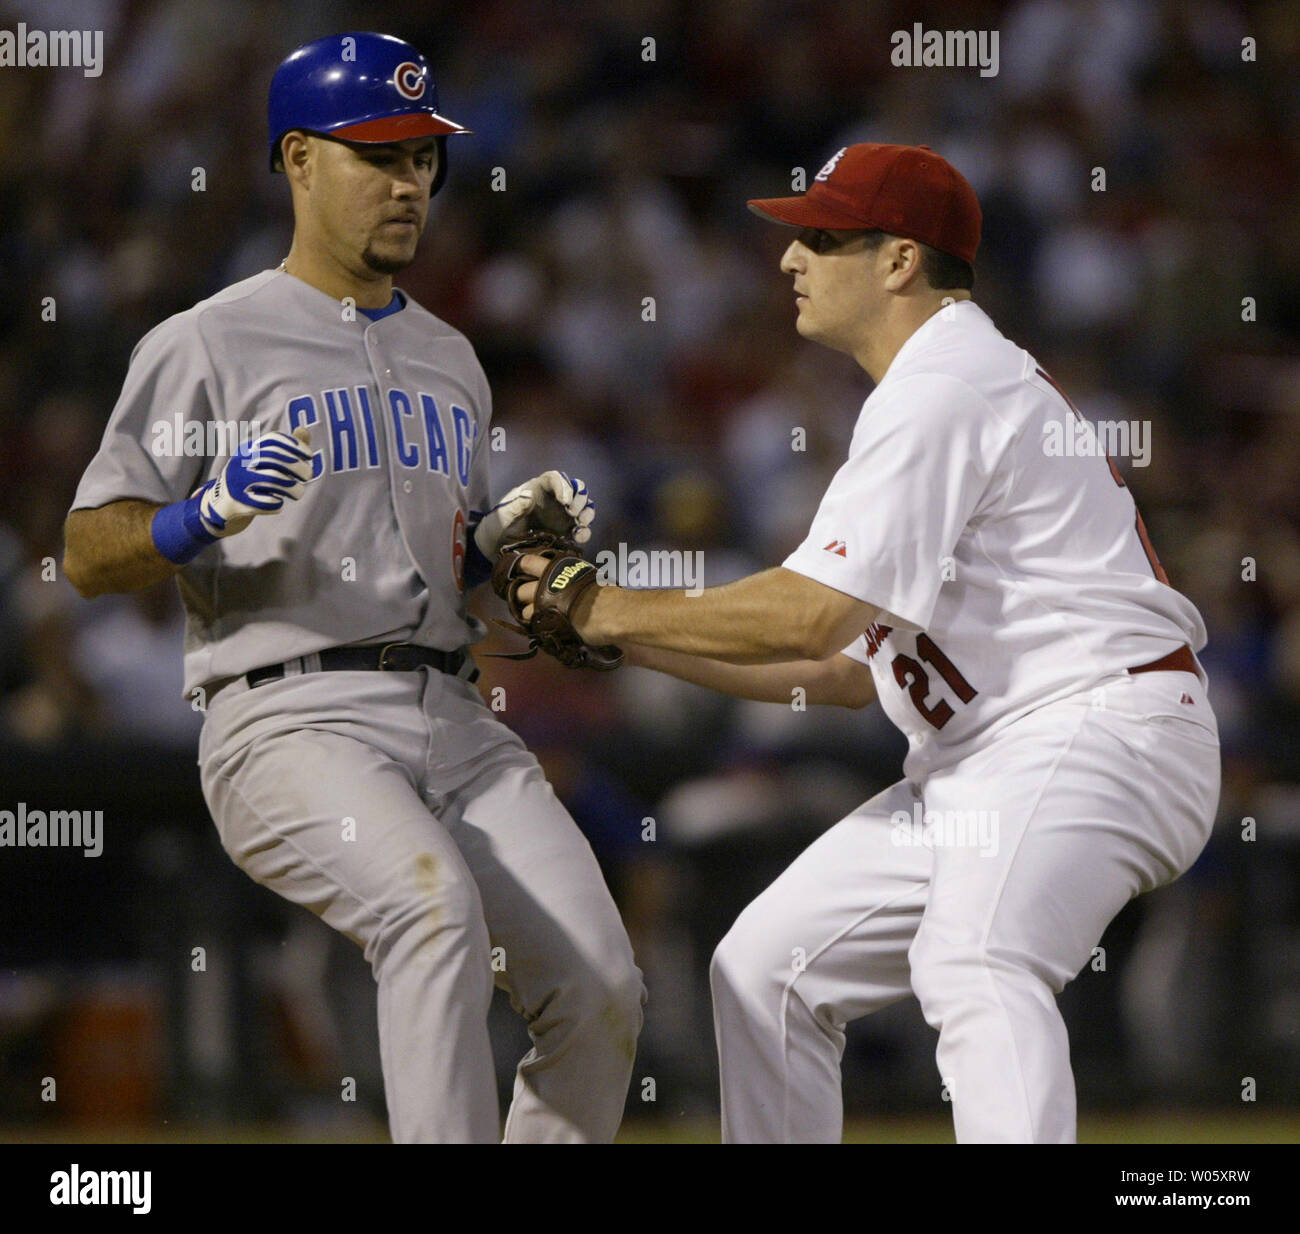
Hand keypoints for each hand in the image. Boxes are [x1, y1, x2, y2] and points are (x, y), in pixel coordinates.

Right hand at [198, 426, 314, 536]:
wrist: (225, 500)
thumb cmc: (254, 475)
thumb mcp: (266, 459)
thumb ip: (287, 447)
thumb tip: (305, 430)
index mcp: (248, 449)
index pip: (272, 439)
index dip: (294, 445)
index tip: (310, 455)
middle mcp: (241, 462)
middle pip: (274, 458)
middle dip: (297, 466)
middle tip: (309, 475)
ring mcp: (239, 481)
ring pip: (272, 479)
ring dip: (292, 487)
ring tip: (299, 492)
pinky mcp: (241, 501)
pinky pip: (266, 502)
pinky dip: (277, 503)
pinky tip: (280, 502)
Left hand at [474, 470, 593, 558]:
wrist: (498, 547)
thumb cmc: (497, 525)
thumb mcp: (502, 514)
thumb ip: (515, 505)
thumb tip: (529, 496)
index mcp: (537, 488)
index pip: (555, 478)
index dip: (564, 485)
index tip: (564, 501)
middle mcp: (553, 498)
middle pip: (576, 488)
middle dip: (579, 498)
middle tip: (572, 513)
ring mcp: (562, 515)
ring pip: (584, 506)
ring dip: (587, 513)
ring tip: (580, 524)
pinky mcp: (566, 531)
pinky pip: (582, 528)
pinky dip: (585, 531)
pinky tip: (578, 537)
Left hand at [512, 553, 598, 634]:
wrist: (606, 610)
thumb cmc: (601, 592)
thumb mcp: (584, 575)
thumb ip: (570, 577)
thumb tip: (568, 580)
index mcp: (554, 568)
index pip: (529, 562)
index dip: (521, 566)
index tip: (518, 569)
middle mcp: (544, 583)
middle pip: (521, 589)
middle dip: (522, 596)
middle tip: (528, 601)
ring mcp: (542, 602)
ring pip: (524, 610)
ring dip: (530, 614)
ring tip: (542, 616)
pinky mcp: (545, 620)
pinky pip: (534, 623)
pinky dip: (539, 625)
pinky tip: (549, 624)